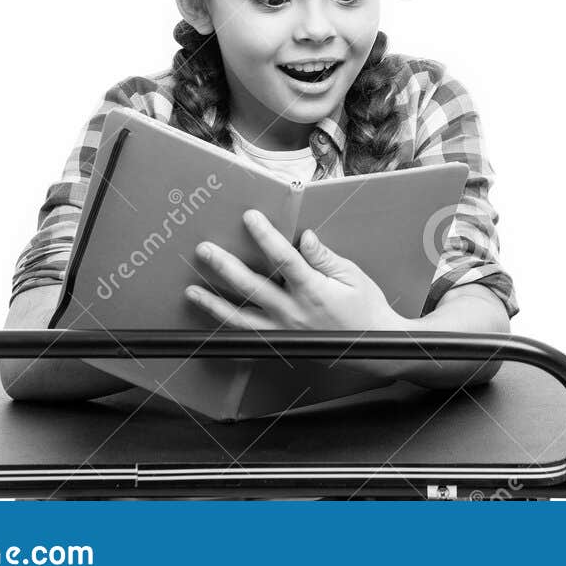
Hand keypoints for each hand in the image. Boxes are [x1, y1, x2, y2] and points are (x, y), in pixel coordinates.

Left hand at [186, 209, 406, 332]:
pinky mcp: (281, 343)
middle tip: (204, 250)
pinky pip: (248, 338)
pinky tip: (212, 321)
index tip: (249, 218)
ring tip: (192, 291)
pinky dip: (227, 330)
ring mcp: (284, 331)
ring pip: (241, 318)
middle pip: (252, 287)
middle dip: (225, 267)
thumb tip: (304, 238)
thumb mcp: (353, 277)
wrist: (373, 347)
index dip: (265, 237)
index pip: (284, 259)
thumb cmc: (365, 309)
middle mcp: (293, 312)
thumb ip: (325, 258)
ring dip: (214, 304)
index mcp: (314, 291)